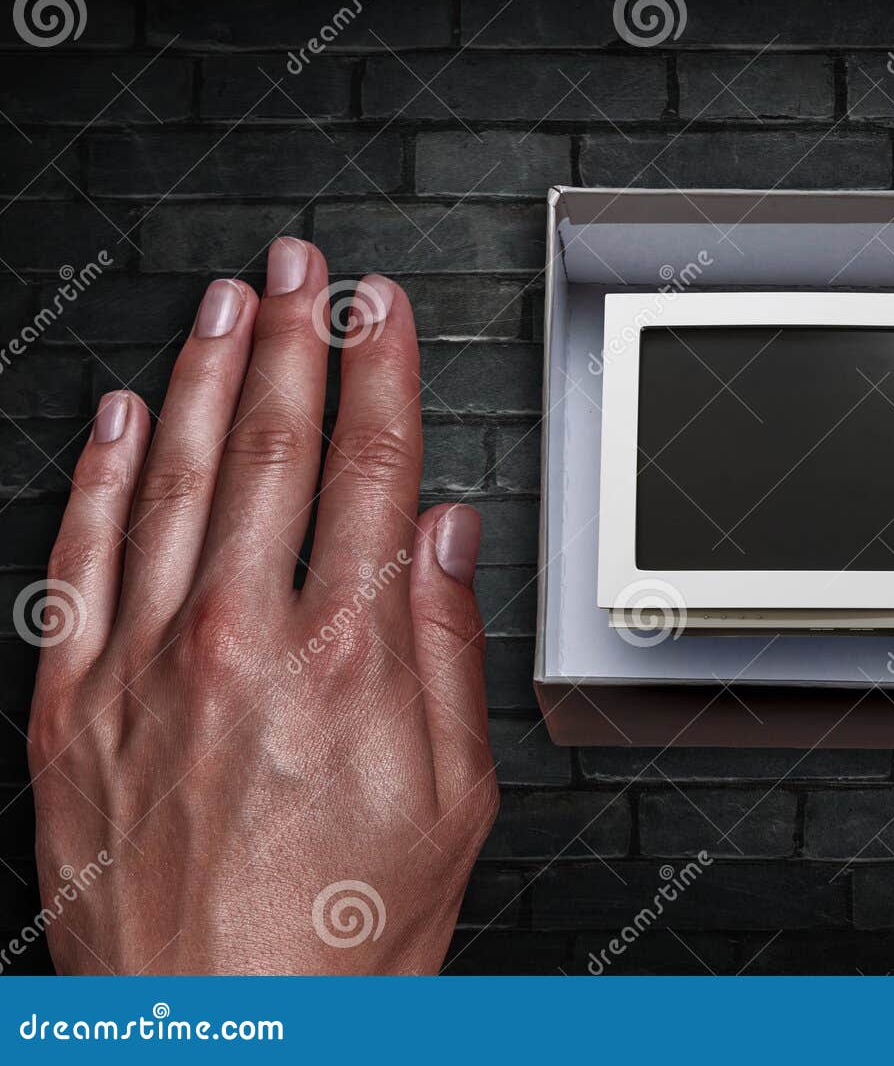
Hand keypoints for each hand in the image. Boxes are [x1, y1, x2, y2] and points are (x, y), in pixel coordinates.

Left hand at [27, 237, 497, 973]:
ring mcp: (145, 667)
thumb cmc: (342, 930)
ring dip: (205, 377)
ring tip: (226, 304)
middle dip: (293, 339)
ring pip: (174, 479)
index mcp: (350, 659)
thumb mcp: (456, 796)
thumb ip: (450, 646)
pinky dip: (98, 473)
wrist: (227, 1033)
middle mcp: (240, 642)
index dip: (381, 373)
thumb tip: (449, 536)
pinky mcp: (72, 707)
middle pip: (275, 450)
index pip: (375, 470)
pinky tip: (119, 414)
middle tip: (299, 269)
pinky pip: (80, 558)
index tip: (380, 314)